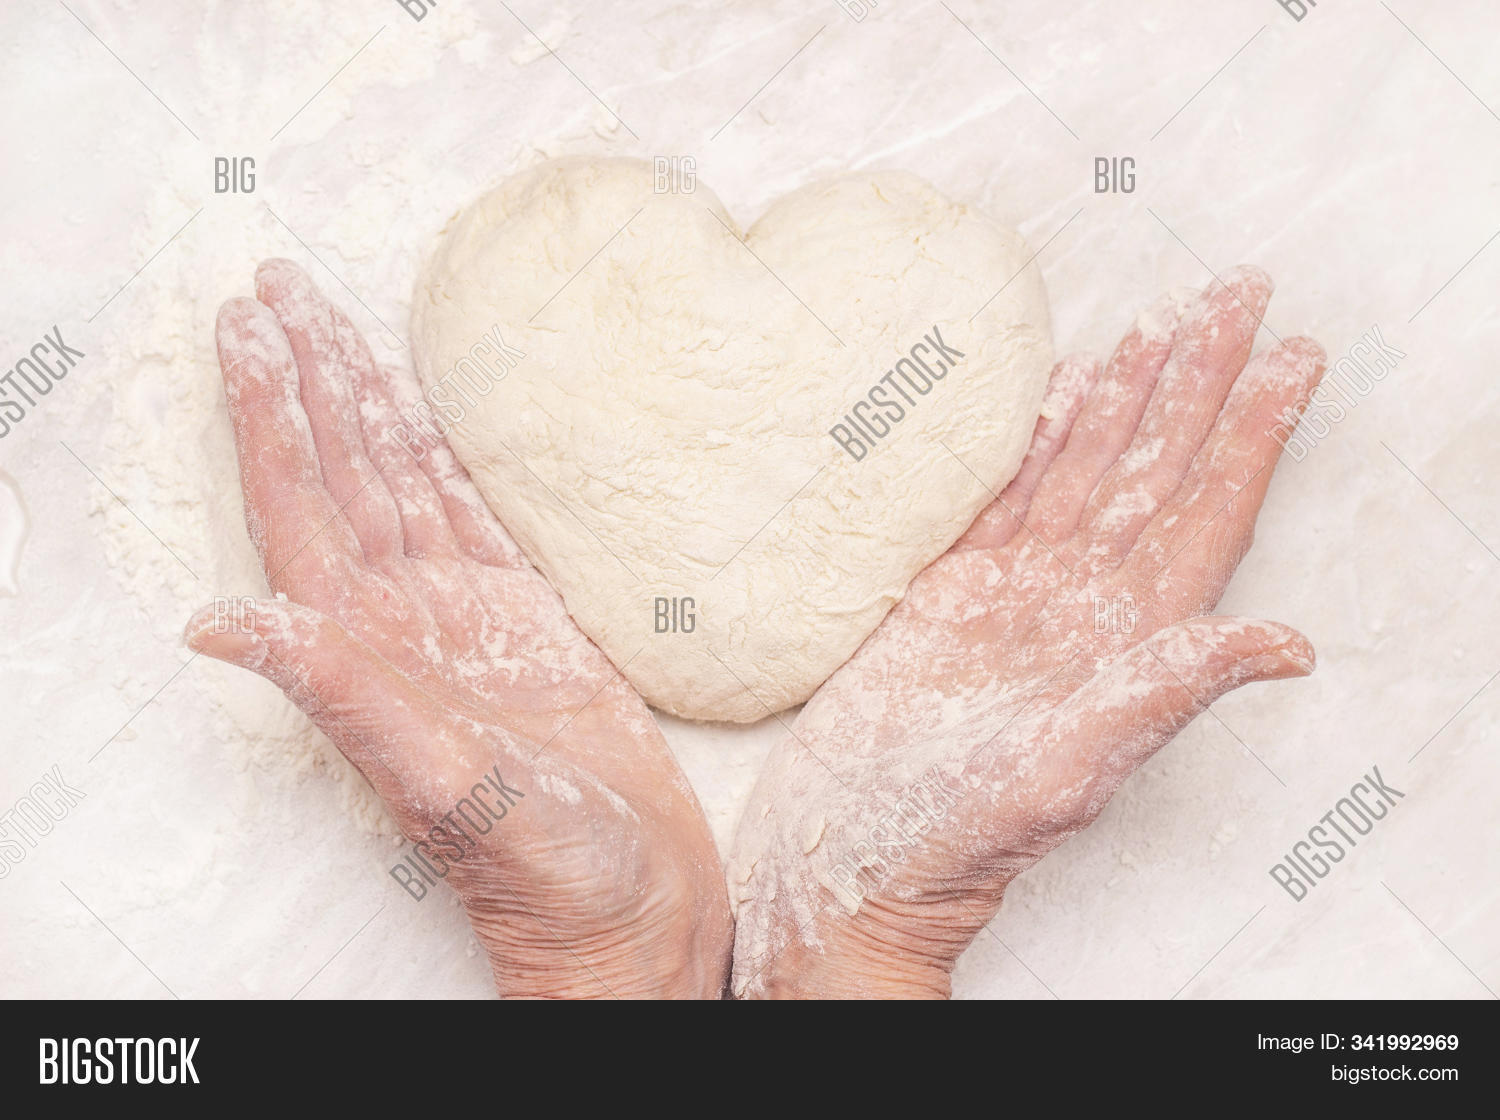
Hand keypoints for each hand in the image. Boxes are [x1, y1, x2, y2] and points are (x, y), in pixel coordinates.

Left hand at [186, 260, 730, 998]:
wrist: (629, 910)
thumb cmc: (543, 871)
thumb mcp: (440, 781)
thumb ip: (339, 695)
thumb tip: (215, 625)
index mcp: (366, 647)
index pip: (299, 503)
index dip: (269, 411)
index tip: (247, 324)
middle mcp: (401, 623)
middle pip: (339, 472)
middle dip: (307, 378)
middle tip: (278, 285)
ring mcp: (462, 622)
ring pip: (397, 486)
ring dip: (361, 405)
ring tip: (333, 325)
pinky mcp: (526, 627)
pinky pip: (470, 519)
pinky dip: (442, 460)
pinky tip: (425, 419)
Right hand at [727, 266, 1325, 997]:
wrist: (850, 858)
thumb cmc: (954, 837)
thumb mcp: (1068, 771)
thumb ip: (1162, 697)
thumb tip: (1286, 644)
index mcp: (1125, 637)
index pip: (1209, 509)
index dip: (1254, 430)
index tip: (1295, 352)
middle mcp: (1082, 605)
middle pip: (1157, 466)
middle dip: (1201, 378)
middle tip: (1237, 288)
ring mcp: (1018, 597)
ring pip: (1087, 469)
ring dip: (1130, 396)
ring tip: (1160, 322)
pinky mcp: (951, 597)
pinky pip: (1009, 496)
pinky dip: (1037, 441)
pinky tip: (1059, 396)